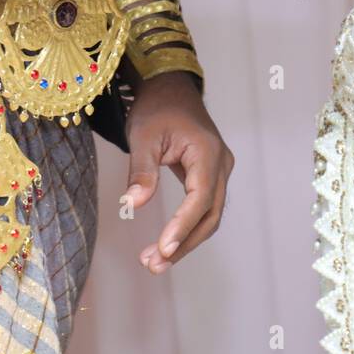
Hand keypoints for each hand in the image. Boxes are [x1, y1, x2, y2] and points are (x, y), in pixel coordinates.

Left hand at [122, 72, 234, 273]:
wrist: (170, 88)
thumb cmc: (156, 108)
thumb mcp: (143, 136)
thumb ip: (141, 170)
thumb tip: (132, 205)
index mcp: (207, 152)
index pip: (200, 198)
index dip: (182, 226)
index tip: (162, 248)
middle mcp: (221, 164)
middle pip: (209, 215)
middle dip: (183, 243)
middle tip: (153, 264)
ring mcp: (219, 170)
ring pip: (209, 216)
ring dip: (185, 241)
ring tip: (155, 262)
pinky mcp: (210, 175)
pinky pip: (203, 208)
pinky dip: (186, 228)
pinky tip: (166, 244)